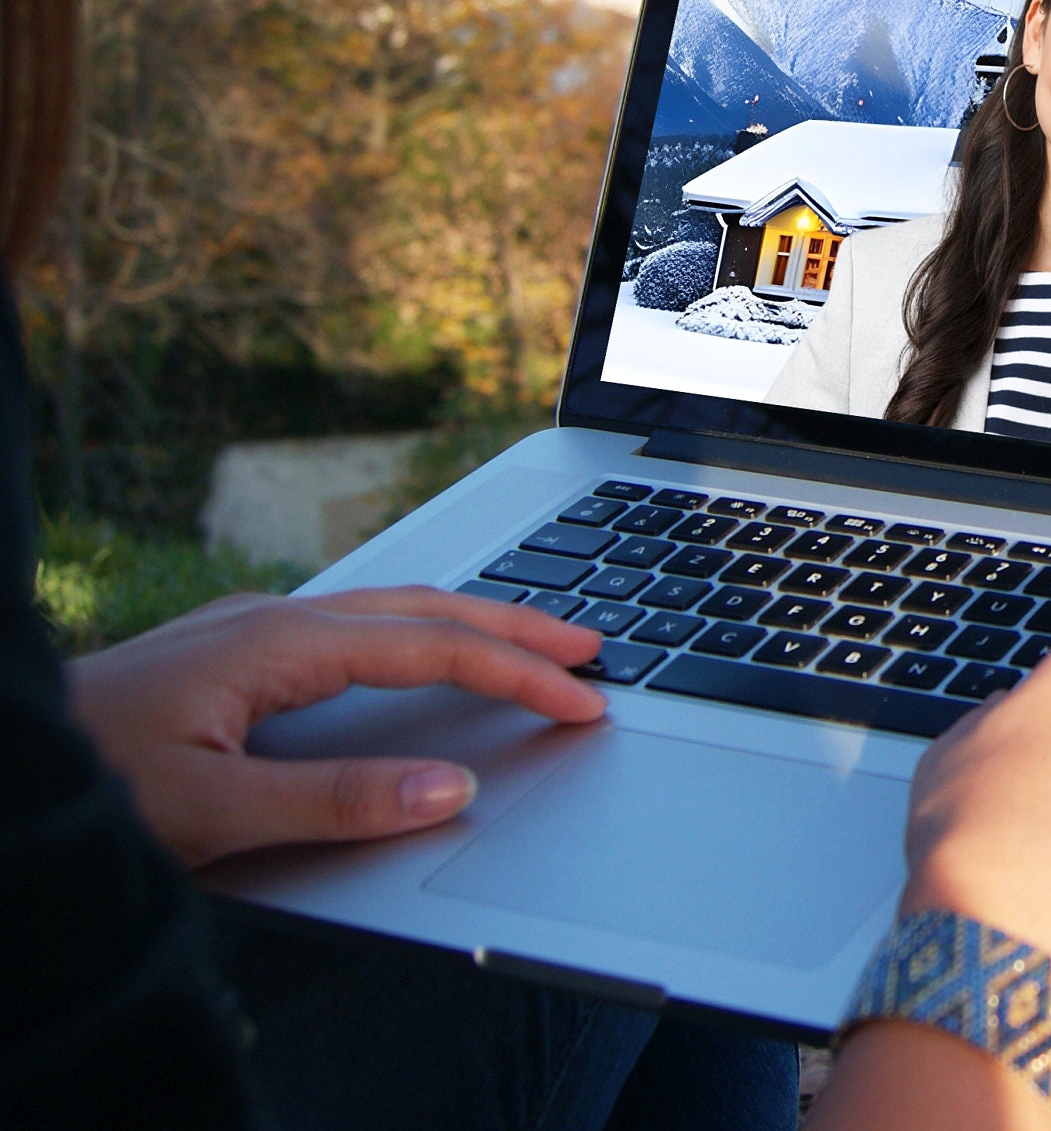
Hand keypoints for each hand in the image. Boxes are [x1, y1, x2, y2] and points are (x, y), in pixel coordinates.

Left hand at [64, 586, 608, 867]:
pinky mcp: (228, 652)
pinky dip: (417, 634)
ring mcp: (245, 631)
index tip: (584, 703)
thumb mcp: (213, 813)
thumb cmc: (85, 784)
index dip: (518, 676)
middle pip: (425, 609)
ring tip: (533, 641)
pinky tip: (419, 654)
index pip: (432, 652)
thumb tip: (453, 789)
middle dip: (518, 625)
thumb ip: (338, 802)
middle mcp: (269, 621)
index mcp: (278, 645)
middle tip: (595, 645)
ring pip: (388, 611)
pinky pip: (352, 626)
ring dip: (469, 625)